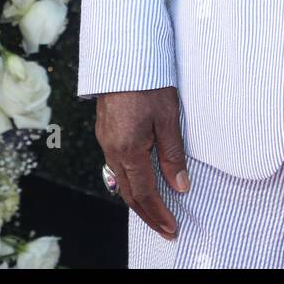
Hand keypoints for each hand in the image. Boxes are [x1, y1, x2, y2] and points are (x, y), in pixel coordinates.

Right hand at [95, 87, 189, 239]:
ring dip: (137, 198)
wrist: (122, 54)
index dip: (158, 214)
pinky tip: (141, 180)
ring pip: (119, 180)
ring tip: (156, 210)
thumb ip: (172, 155)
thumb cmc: (148, 81)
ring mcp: (105, 140)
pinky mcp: (104, 131)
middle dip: (147, 213)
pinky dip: (129, 180)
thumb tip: (179, 186)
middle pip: (128, 193)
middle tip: (165, 227)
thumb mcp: (168, 117)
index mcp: (128, 149)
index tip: (171, 228)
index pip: (144, 193)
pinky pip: (115, 165)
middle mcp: (112, 149)